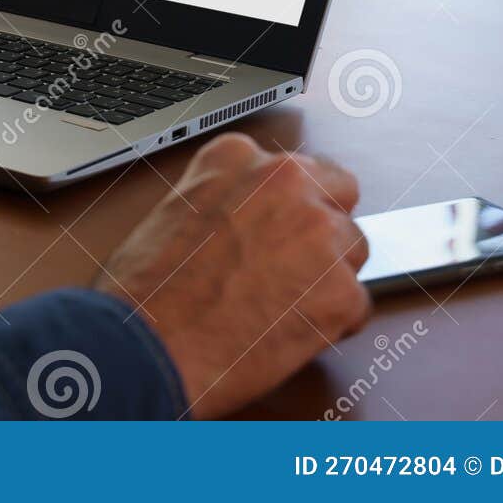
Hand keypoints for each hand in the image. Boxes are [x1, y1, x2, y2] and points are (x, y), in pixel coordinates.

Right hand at [94, 132, 370, 418]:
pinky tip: (287, 333)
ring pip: (352, 252)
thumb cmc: (145, 290)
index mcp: (238, 158)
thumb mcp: (176, 209)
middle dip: (321, 229)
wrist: (146, 345)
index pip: (297, 169)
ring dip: (327, 277)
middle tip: (290, 265)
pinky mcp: (340, 291)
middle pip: (339, 198)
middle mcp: (287, 183)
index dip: (288, 206)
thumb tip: (249, 221)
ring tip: (279, 306)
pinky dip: (331, 324)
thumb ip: (226, 200)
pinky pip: (356, 306)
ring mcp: (320, 235)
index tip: (277, 228)